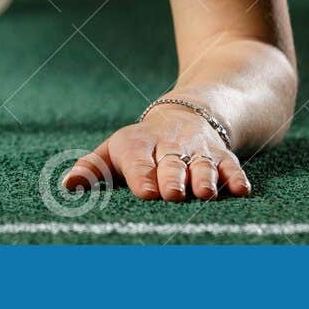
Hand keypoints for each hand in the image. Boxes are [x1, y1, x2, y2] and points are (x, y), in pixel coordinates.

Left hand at [62, 102, 251, 200]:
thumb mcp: (115, 150)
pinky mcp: (222, 156)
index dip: (143, 176)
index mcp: (140, 146)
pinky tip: (241, 191)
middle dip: (173, 178)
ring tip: (205, 193)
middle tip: (172, 194)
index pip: (140, 162)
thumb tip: (68, 184)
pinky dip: (236, 177)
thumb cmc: (142, 144)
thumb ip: (92, 168)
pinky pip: (231, 165)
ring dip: (205, 178)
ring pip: (203, 165)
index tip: (145, 192)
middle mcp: (171, 147)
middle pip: (172, 164)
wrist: (186, 114)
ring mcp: (199, 151)